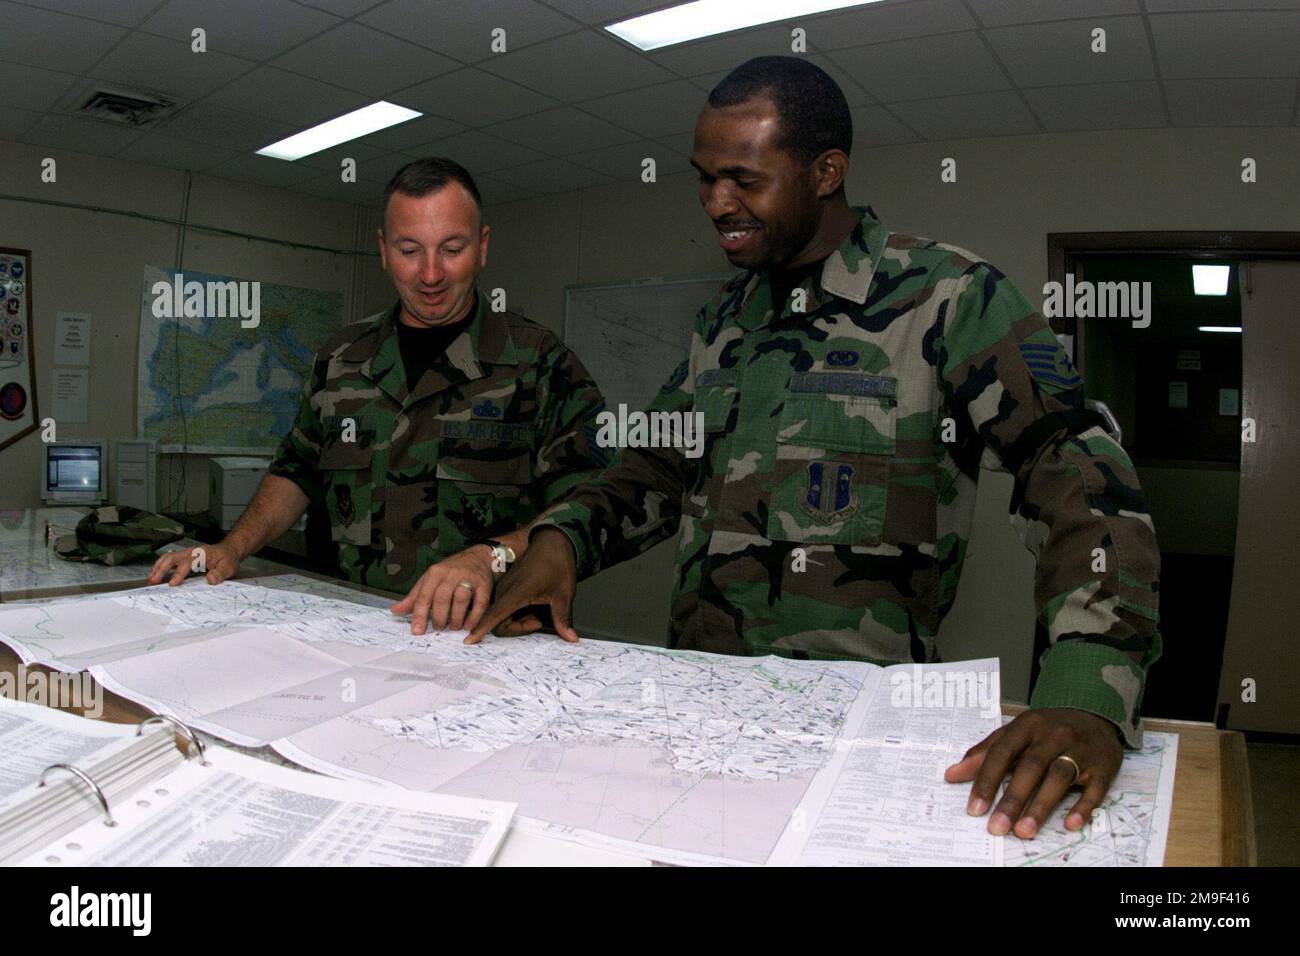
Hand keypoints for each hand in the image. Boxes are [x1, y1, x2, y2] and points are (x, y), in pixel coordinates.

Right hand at [147, 543, 240, 585]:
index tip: (172, 583)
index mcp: (202, 554)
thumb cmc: (227, 559)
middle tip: (153, 580)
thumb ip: (220, 573)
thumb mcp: (229, 567)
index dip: (179, 573)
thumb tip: (211, 579)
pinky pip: (168, 559)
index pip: (188, 563)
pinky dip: (159, 566)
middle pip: (172, 558)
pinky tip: (155, 575)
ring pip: (167, 557)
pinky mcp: (182, 557)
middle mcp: (191, 552)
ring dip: (158, 567)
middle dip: (162, 569)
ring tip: (150, 579)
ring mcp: (185, 553)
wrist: (227, 551)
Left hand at [391, 546, 496, 635]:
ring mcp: (469, 578)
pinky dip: (474, 617)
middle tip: (438, 629)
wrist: (480, 557)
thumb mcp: (430, 579)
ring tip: (453, 627)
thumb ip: (414, 596)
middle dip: (438, 617)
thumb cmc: (451, 571)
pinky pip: (480, 603)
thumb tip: (396, 611)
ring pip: (460, 599)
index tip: (417, 631)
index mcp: (435, 573)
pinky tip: (468, 626)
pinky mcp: (484, 584)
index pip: (424, 596)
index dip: (419, 615)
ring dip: (455, 618)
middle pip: (442, 598)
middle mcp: (451, 573)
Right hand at [466, 528, 578, 645]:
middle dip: (516, 628)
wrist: (552, 541)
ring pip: (500, 615)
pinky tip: (531, 607)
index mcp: (516, 593)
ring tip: (536, 613)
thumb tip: (571, 639)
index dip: (481, 630)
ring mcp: (504, 587)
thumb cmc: (557, 564)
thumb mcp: (563, 594)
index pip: (493, 616)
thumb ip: (563, 619)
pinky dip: (515, 612)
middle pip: (497, 621)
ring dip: (516, 621)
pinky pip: (503, 606)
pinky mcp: (506, 585)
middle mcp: (505, 590)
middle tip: (538, 621)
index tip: (469, 641)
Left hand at [944, 707, 1122, 838]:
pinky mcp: (1103, 766)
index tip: (975, 808)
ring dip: (1041, 806)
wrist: (1095, 715)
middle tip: (997, 826)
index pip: (1002, 753)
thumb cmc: (1048, 729)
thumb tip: (952, 774)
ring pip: (1059, 776)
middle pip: (1030, 767)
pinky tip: (1070, 824)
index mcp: (1028, 725)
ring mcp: (1080, 749)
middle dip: (1012, 799)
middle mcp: (1053, 734)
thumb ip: (985, 752)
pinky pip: (1095, 788)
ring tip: (1024, 830)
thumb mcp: (1016, 732)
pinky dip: (1083, 807)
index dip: (987, 781)